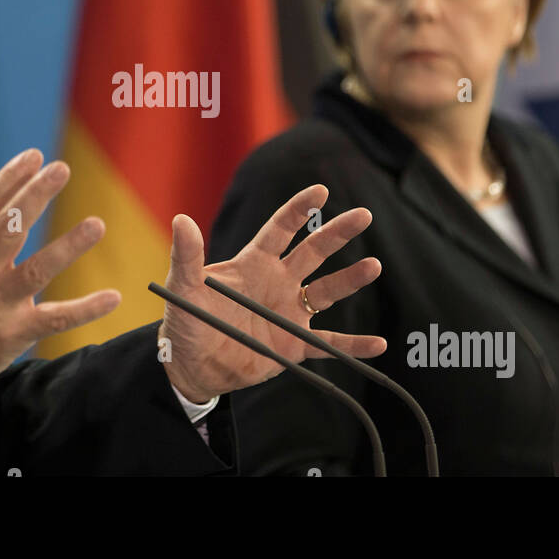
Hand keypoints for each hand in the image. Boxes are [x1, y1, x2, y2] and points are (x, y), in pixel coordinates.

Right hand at [0, 149, 117, 408]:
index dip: (9, 180)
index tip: (34, 156)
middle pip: (8, 230)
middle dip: (34, 197)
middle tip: (61, 169)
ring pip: (35, 272)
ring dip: (67, 247)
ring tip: (97, 224)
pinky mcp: (13, 336)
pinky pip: (54, 320)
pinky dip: (85, 310)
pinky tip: (113, 297)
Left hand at [159, 184, 384, 402]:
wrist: (192, 367)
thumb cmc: (186, 323)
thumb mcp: (184, 288)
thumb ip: (187, 256)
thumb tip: (180, 220)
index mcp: (254, 264)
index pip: (281, 230)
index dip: (299, 210)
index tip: (320, 191)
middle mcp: (277, 283)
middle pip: (313, 252)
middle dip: (337, 233)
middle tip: (364, 215)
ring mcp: (289, 313)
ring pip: (326, 291)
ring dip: (350, 279)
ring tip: (374, 266)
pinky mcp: (294, 345)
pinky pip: (328, 344)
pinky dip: (353, 346)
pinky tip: (378, 344)